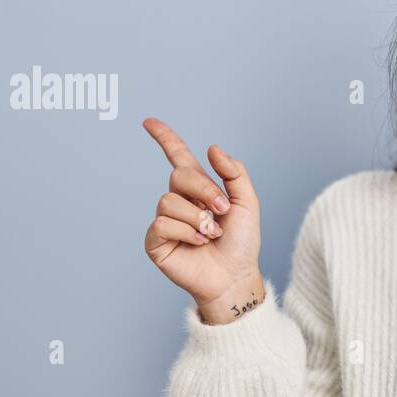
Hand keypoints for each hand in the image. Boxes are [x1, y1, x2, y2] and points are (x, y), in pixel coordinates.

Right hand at [142, 117, 263, 317]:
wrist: (235, 275)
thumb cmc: (242, 242)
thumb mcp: (247, 202)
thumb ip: (234, 173)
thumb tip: (212, 148)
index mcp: (200, 189)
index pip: (178, 157)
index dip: (164, 138)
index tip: (149, 122)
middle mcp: (179, 201)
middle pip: (178, 175)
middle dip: (205, 191)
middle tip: (223, 211)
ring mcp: (166, 220)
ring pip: (169, 201)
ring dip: (198, 218)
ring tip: (211, 234)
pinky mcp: (156, 241)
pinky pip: (162, 224)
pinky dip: (185, 232)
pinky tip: (198, 243)